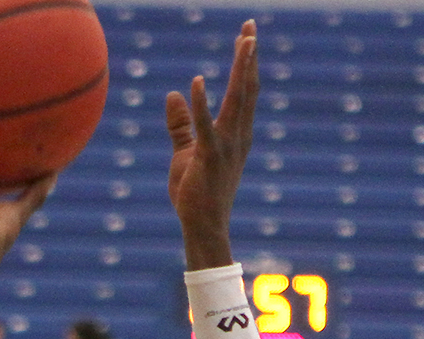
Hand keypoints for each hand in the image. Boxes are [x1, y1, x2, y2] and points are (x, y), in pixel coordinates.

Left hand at [164, 20, 257, 269]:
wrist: (203, 226)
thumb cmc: (195, 192)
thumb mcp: (185, 152)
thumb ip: (180, 123)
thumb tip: (173, 94)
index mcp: (237, 134)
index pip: (245, 92)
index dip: (246, 63)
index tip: (247, 36)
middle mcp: (239, 136)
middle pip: (247, 88)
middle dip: (248, 56)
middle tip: (250, 26)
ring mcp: (227, 146)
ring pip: (237, 100)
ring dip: (240, 70)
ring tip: (244, 41)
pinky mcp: (209, 157)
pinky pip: (206, 126)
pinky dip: (202, 103)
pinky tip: (199, 81)